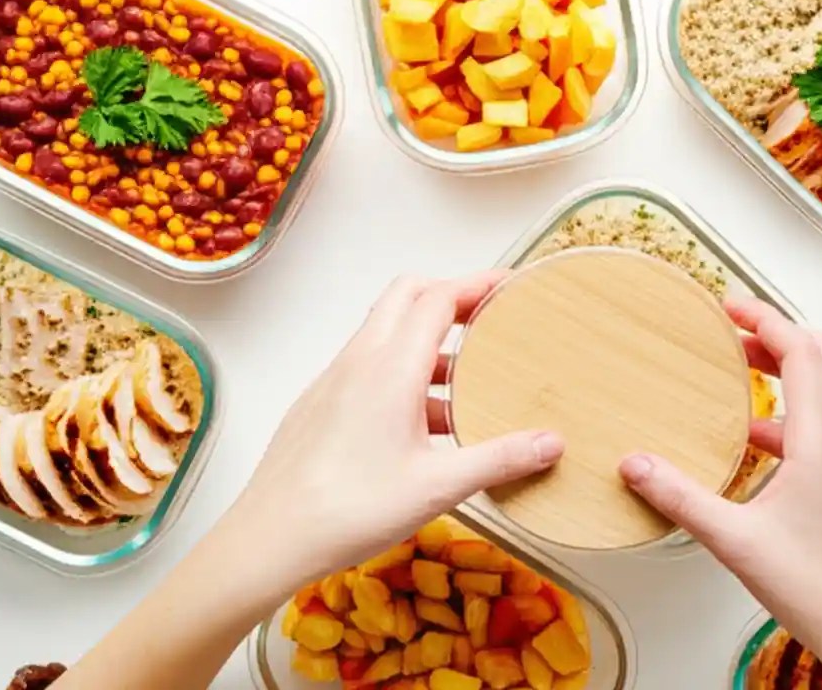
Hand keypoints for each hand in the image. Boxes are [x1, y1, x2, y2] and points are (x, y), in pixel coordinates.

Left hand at [237, 272, 564, 585]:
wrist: (270, 538)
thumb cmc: (348, 510)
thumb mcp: (438, 487)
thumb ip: (499, 460)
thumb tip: (551, 443)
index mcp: (389, 368)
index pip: (437, 298)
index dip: (475, 283)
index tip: (507, 285)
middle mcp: (357, 362)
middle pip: (405, 297)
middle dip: (448, 296)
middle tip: (487, 317)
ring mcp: (332, 381)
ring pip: (384, 334)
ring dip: (426, 342)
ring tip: (467, 379)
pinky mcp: (319, 405)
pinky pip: (366, 368)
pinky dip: (401, 372)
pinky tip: (422, 425)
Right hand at [619, 298, 821, 688]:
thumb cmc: (817, 592)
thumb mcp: (733, 540)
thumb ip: (679, 496)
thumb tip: (633, 464)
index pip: (802, 351)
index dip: (764, 319)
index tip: (729, 306)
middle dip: (777, 336)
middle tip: (732, 335)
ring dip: (791, 373)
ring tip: (741, 381)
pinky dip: (801, 412)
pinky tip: (763, 443)